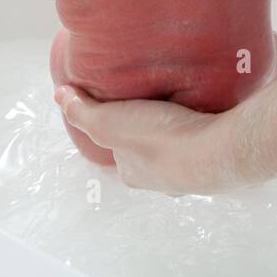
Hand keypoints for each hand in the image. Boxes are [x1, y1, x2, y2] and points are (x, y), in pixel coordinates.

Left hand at [53, 85, 243, 194]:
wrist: (214, 151)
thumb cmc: (157, 139)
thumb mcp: (107, 121)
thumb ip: (81, 109)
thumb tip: (59, 95)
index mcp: (132, 173)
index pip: (118, 151)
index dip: (118, 131)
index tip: (124, 110)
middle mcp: (159, 181)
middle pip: (149, 154)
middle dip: (151, 135)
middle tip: (156, 107)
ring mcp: (190, 176)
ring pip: (179, 152)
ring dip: (179, 137)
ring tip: (184, 109)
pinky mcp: (216, 163)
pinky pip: (205, 146)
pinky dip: (204, 134)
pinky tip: (209, 119)